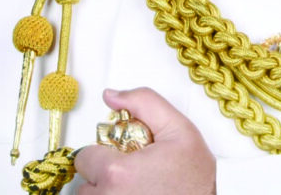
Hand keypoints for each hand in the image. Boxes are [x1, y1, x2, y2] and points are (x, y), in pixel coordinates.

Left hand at [75, 87, 215, 193]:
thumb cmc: (196, 175)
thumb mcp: (177, 127)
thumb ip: (143, 102)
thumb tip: (110, 95)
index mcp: (118, 173)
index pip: (84, 157)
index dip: (103, 151)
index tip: (121, 154)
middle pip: (84, 183)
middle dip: (101, 174)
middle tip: (128, 171)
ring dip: (104, 191)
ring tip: (131, 187)